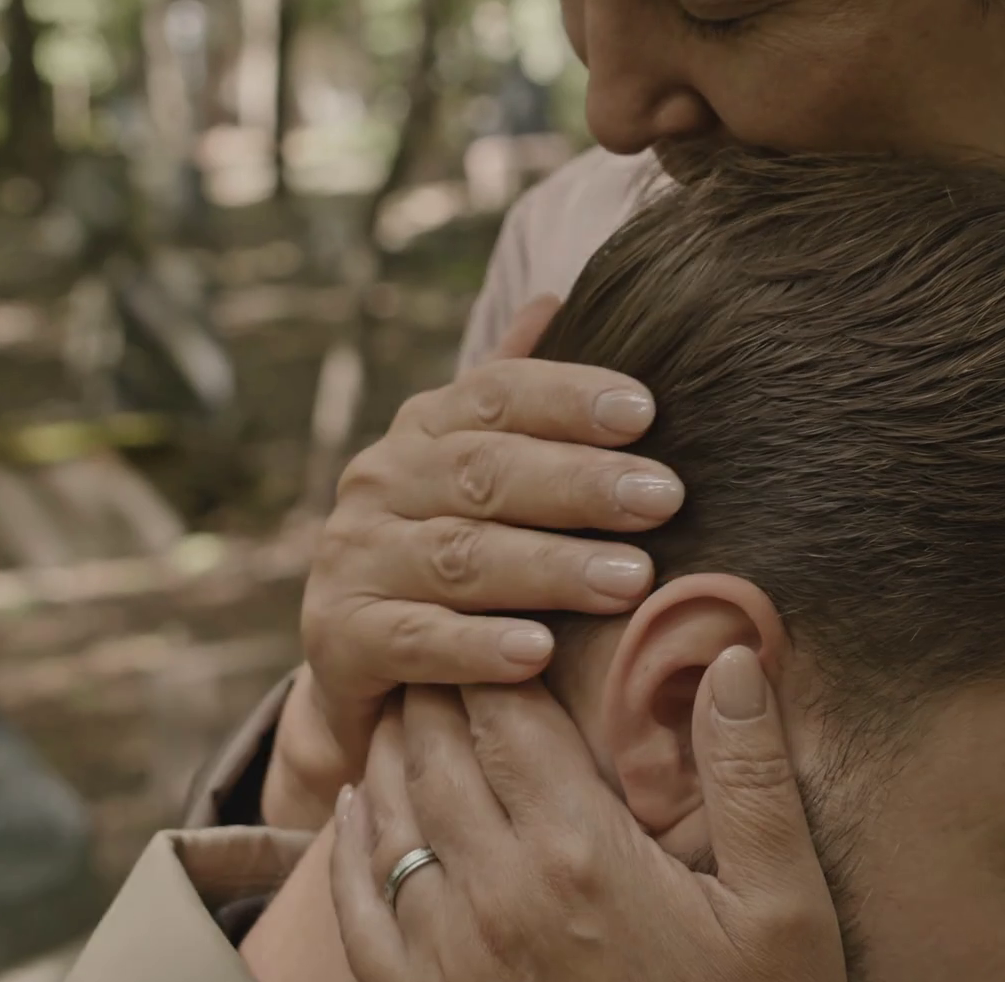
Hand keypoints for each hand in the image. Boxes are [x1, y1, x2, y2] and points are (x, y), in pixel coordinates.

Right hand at [263, 297, 686, 827]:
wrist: (363, 661)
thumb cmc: (454, 553)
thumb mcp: (480, 470)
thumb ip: (516, 397)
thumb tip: (555, 297)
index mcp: (426, 429)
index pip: (497, 394)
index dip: (568, 396)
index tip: (645, 410)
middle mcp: (382, 481)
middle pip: (486, 471)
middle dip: (579, 484)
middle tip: (664, 498)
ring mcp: (354, 558)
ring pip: (459, 556)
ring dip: (548, 568)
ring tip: (630, 580)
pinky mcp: (339, 638)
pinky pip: (415, 642)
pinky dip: (476, 648)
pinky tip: (538, 655)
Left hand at [331, 647, 850, 981]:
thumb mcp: (788, 901)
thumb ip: (751, 771)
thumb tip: (732, 653)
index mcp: (584, 855)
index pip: (508, 717)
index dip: (498, 653)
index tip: (501, 611)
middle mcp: (499, 900)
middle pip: (436, 755)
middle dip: (437, 687)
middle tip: (443, 638)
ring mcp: (453, 964)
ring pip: (389, 822)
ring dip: (391, 751)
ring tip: (404, 702)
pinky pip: (359, 916)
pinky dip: (347, 850)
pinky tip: (357, 811)